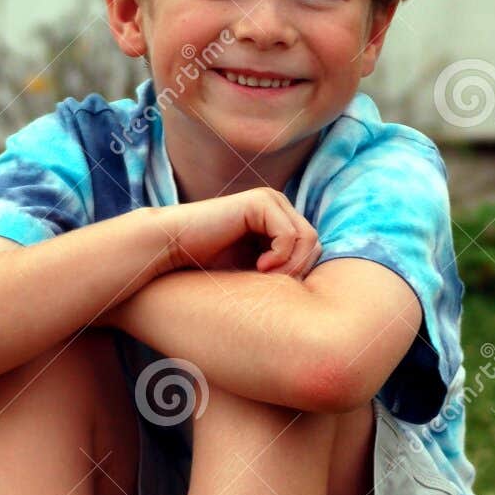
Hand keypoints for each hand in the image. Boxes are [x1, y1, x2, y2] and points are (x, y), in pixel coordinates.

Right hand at [160, 189, 322, 279]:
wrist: (171, 250)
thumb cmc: (207, 267)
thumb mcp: (254, 272)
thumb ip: (283, 269)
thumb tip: (322, 294)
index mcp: (278, 220)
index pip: (312, 248)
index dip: (300, 272)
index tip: (275, 289)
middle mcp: (278, 206)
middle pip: (315, 243)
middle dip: (298, 270)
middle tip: (271, 285)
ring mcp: (271, 200)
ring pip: (308, 239)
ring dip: (290, 266)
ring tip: (265, 277)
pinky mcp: (260, 202)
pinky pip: (289, 236)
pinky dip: (280, 258)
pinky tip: (259, 268)